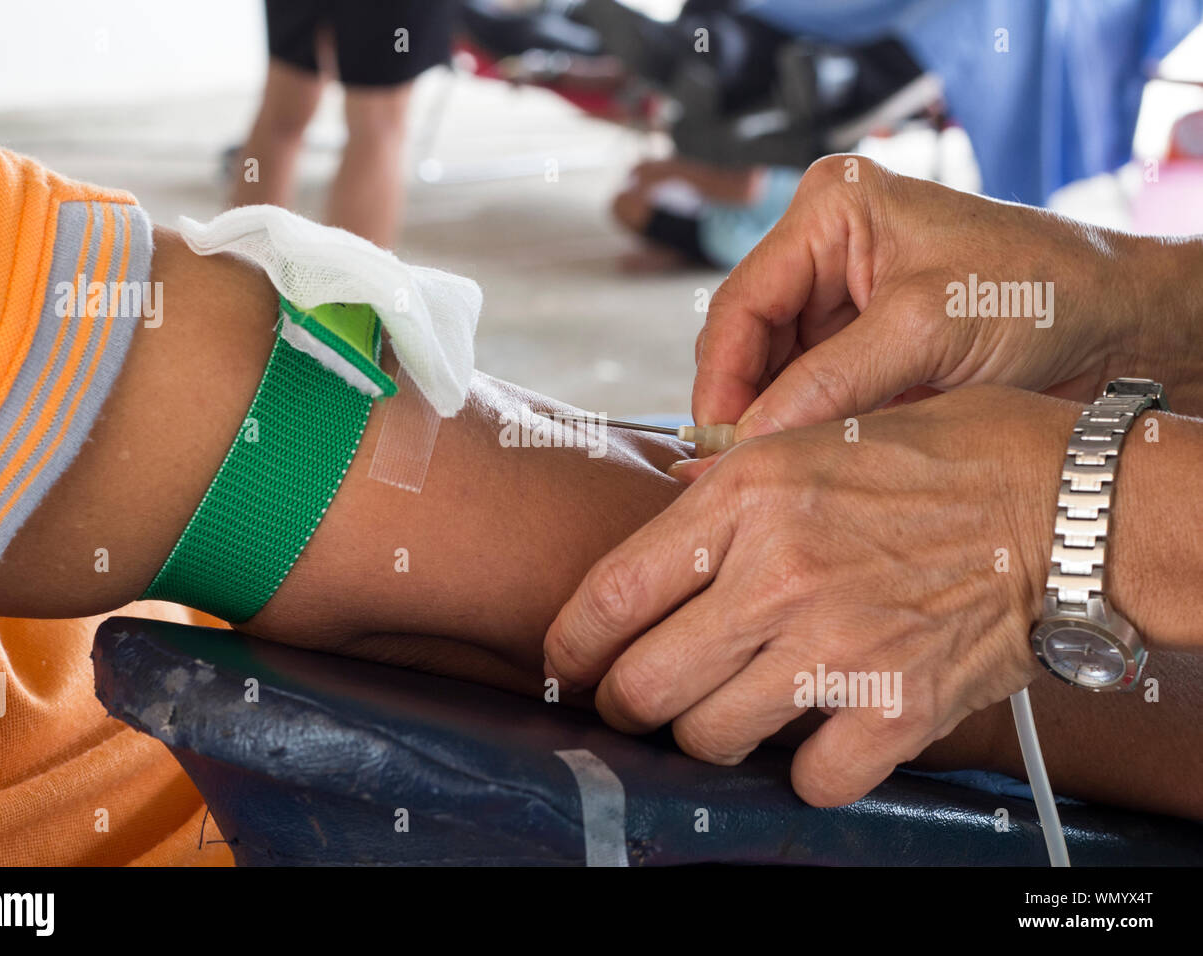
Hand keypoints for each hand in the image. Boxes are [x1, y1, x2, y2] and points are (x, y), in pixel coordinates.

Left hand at [544, 386, 1074, 805]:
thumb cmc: (937, 458)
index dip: (571, 645)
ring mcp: (840, 647)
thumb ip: (726, 500)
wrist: (1060, 502)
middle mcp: (779, 575)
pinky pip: (812, 779)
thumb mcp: (809, 440)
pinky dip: (805, 769)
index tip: (568, 663)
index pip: (610, 595)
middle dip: (626, 704)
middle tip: (638, 700)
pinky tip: (817, 735)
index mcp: (746, 500)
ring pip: (711, 739)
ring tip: (728, 712)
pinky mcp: (901, 707)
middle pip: (645, 686)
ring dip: (709, 734)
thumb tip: (654, 553)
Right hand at [692, 155, 1199, 440]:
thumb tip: (747, 442)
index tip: (718, 444)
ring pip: (772, 376)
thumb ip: (830, 385)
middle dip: (743, 406)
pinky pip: (810, 396)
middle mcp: (826, 252)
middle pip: (748, 341)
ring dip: (772, 425)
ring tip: (770, 476)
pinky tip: (804, 466)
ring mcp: (842, 304)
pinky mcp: (863, 350)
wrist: (1121, 325)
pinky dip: (804, 433)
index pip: (742, 301)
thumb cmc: (1042, 290)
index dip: (722, 378)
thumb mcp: (928, 330)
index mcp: (831, 211)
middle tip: (735, 473)